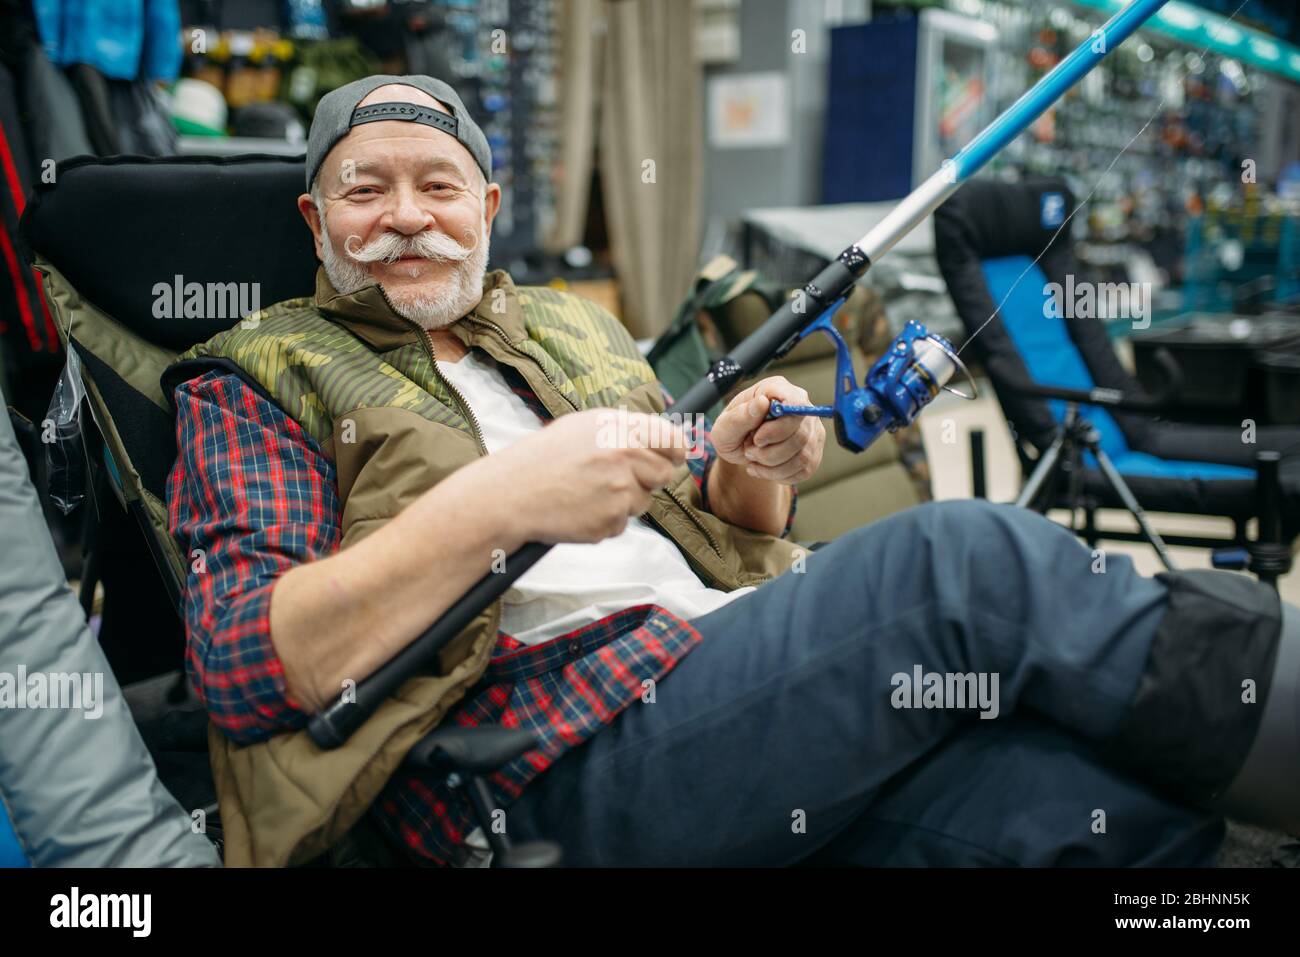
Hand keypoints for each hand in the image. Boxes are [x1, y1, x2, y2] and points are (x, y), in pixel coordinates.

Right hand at [480, 408, 687, 544]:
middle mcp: (625, 456)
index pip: (673, 439)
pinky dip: (605, 520)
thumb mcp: (583, 427)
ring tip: (588, 492)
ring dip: (624, 501)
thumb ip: (623, 430)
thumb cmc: (542, 459)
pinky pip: (622, 523)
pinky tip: (580, 509)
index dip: (675, 450)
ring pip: (643, 501)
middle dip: (647, 479)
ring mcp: (620, 491)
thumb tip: (658, 438)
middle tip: (617, 479)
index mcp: (619, 428)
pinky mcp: (612, 520)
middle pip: (664, 474)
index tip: (672, 456)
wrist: (511, 493)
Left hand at [710, 376, 825, 484]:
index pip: (795, 404)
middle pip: (799, 435)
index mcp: (776, 389)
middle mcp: (801, 405)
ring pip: (802, 456)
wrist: (739, 449)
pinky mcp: (814, 450)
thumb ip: (740, 416)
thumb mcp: (724, 426)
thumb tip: (762, 402)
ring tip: (755, 460)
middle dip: (769, 453)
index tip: (757, 438)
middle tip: (749, 451)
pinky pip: (805, 469)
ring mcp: (811, 428)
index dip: (777, 428)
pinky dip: (781, 475)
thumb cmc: (732, 432)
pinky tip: (766, 469)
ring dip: (773, 467)